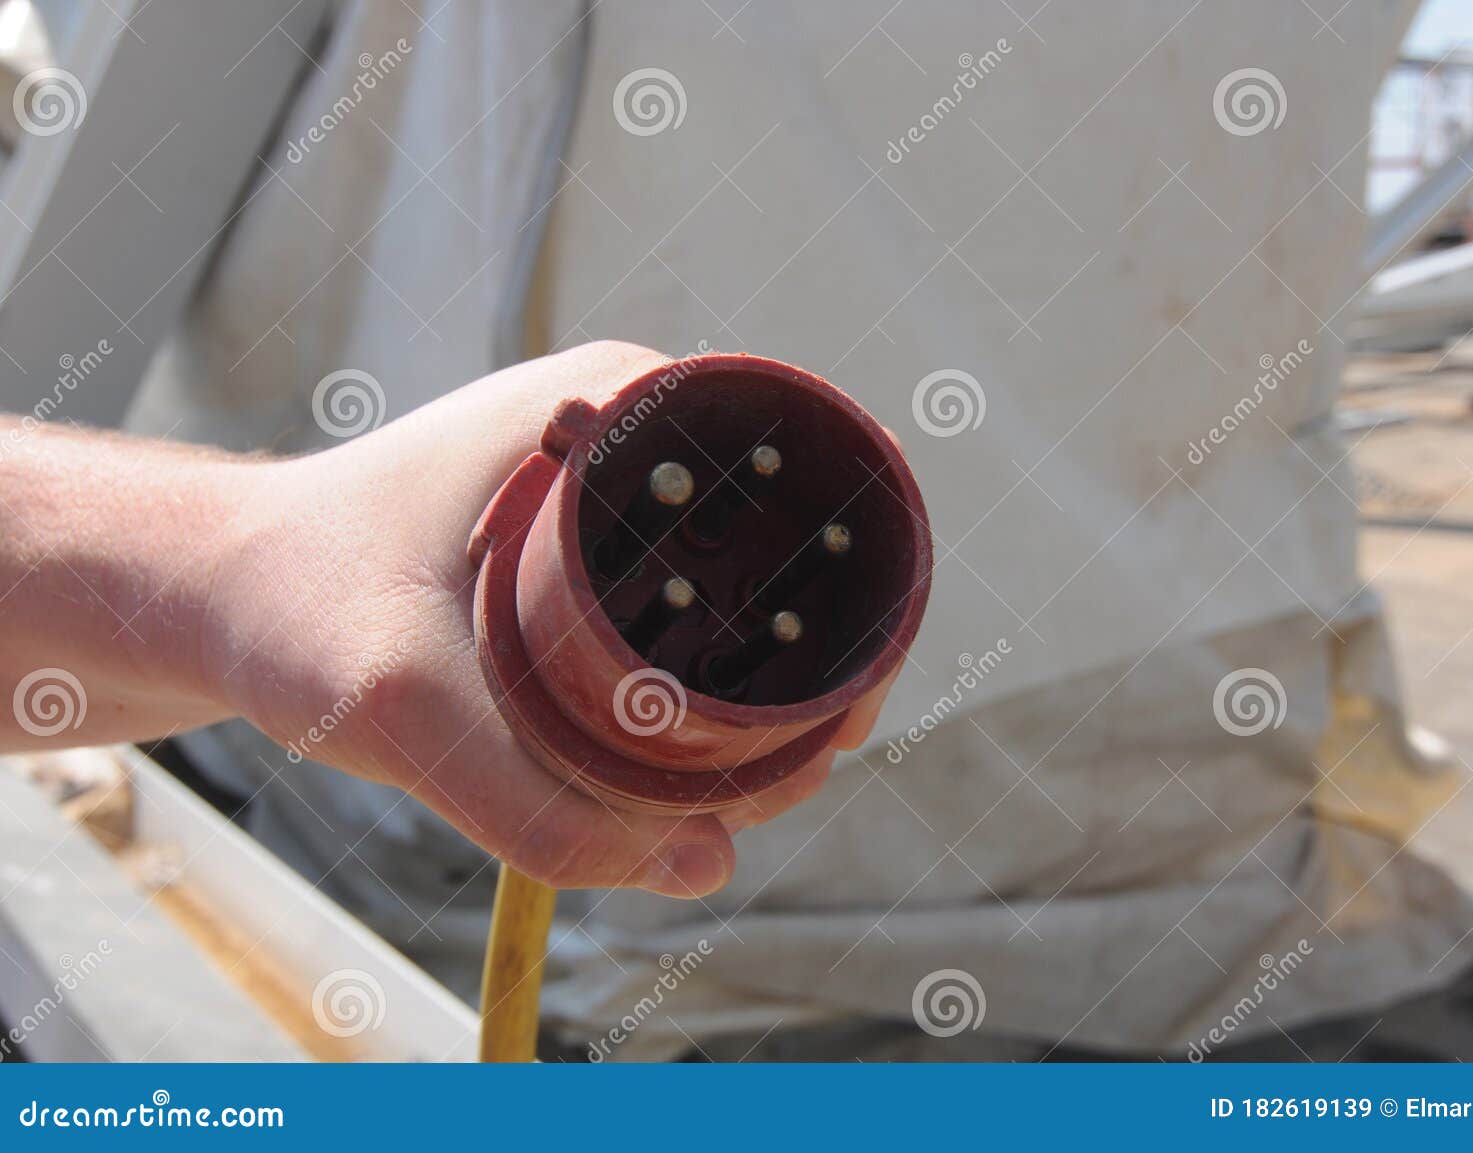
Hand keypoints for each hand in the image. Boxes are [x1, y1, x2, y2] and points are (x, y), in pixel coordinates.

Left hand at [200, 342, 878, 896]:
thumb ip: (535, 806)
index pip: (807, 485)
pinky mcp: (580, 540)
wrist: (205, 588)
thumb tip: (702, 867)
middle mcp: (634, 428)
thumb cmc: (289, 602)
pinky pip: (687, 607)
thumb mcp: (400, 706)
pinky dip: (709, 682)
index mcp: (625, 401)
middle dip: (814, 662)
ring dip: (765, 680)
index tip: (839, 711)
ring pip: (739, 587)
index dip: (857, 598)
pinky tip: (702, 757)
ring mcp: (609, 484)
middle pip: (788, 548)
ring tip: (749, 784)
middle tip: (786, 774)